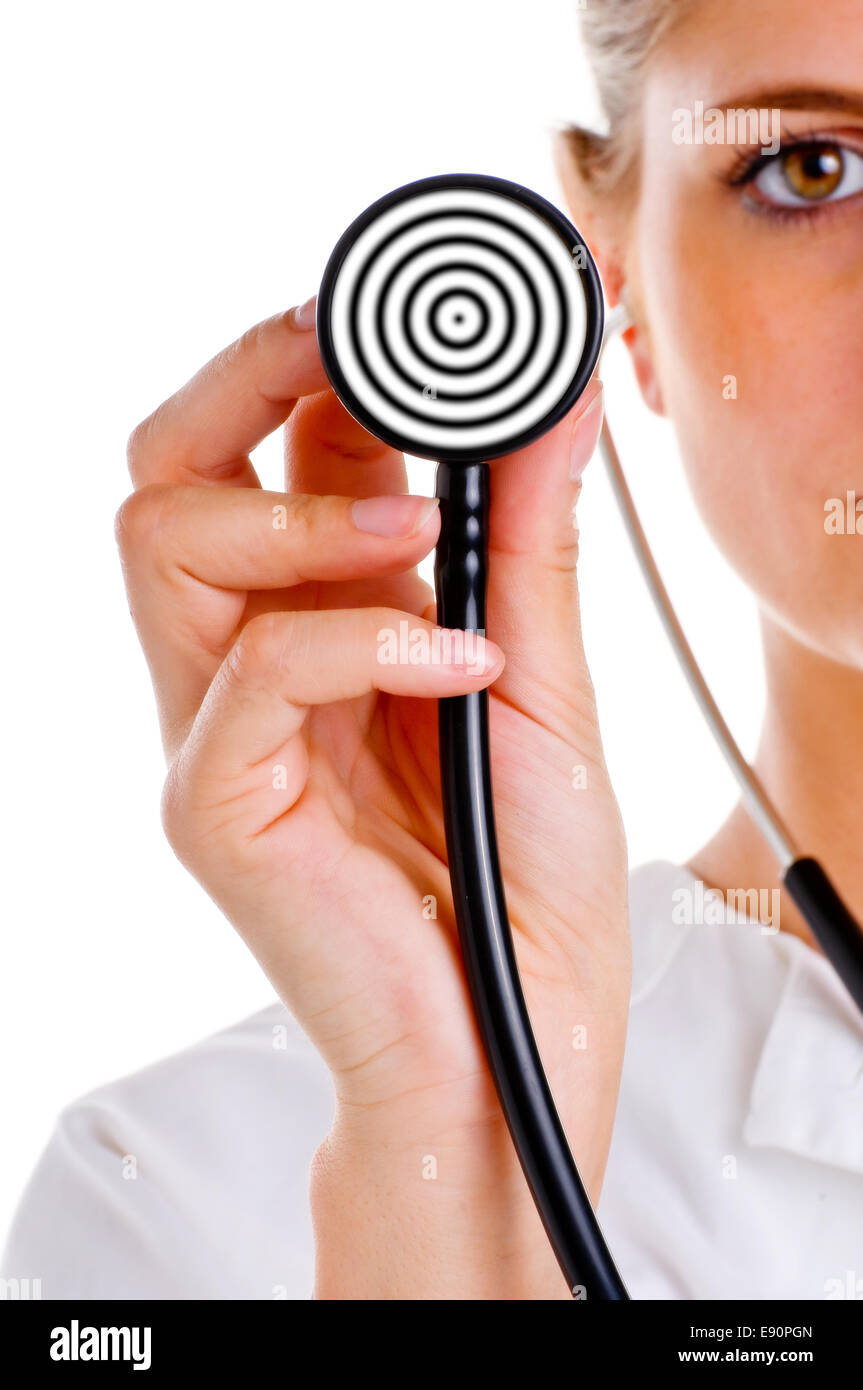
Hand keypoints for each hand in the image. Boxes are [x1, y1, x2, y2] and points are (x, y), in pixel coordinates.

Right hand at [116, 301, 630, 1299]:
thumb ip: (527, 544)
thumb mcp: (541, 682)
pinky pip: (249, 673)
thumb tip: (552, 403)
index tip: (396, 308)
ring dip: (302, 508)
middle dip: (245, 375)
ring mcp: (216, 732)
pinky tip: (457, 661)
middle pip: (166, 469)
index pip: (271, 449)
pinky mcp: (214, 804)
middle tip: (341, 340)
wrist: (512, 1034)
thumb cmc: (521, 877)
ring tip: (425, 534)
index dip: (311, 356)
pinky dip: (360, 640)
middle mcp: (247, 661)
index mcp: (322, 620)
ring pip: (162, 542)